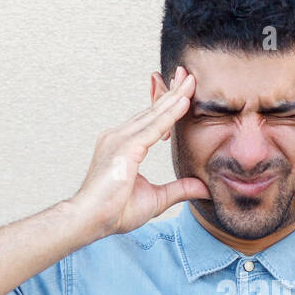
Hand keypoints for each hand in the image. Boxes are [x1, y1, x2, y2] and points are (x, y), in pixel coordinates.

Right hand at [69, 66, 209, 238]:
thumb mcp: (157, 199)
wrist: (90, 221)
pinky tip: (184, 102)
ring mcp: (119, 139)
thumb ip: (180, 189)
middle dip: (172, 91)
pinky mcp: (124, 147)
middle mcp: (119, 136)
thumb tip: (205, 188)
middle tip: (189, 74)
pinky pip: (153, 127)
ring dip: (174, 96)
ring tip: (191, 80)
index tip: (183, 91)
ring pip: (153, 114)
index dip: (167, 104)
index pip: (150, 120)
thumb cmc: (115, 212)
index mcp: (124, 145)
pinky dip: (170, 114)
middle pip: (151, 110)